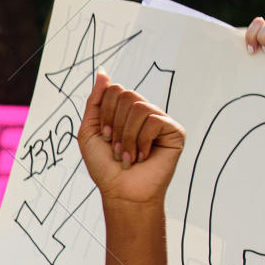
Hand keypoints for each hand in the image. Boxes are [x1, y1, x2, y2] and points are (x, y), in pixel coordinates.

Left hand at [77, 71, 184, 204]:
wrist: (121, 193)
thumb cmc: (105, 167)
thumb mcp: (90, 132)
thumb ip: (95, 102)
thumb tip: (103, 72)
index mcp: (125, 112)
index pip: (115, 90)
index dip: (105, 113)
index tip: (104, 137)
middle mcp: (145, 112)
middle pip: (127, 95)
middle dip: (115, 125)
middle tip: (116, 149)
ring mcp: (160, 120)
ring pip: (139, 107)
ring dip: (126, 137)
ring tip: (128, 156)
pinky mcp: (174, 130)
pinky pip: (154, 120)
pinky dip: (142, 141)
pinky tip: (143, 156)